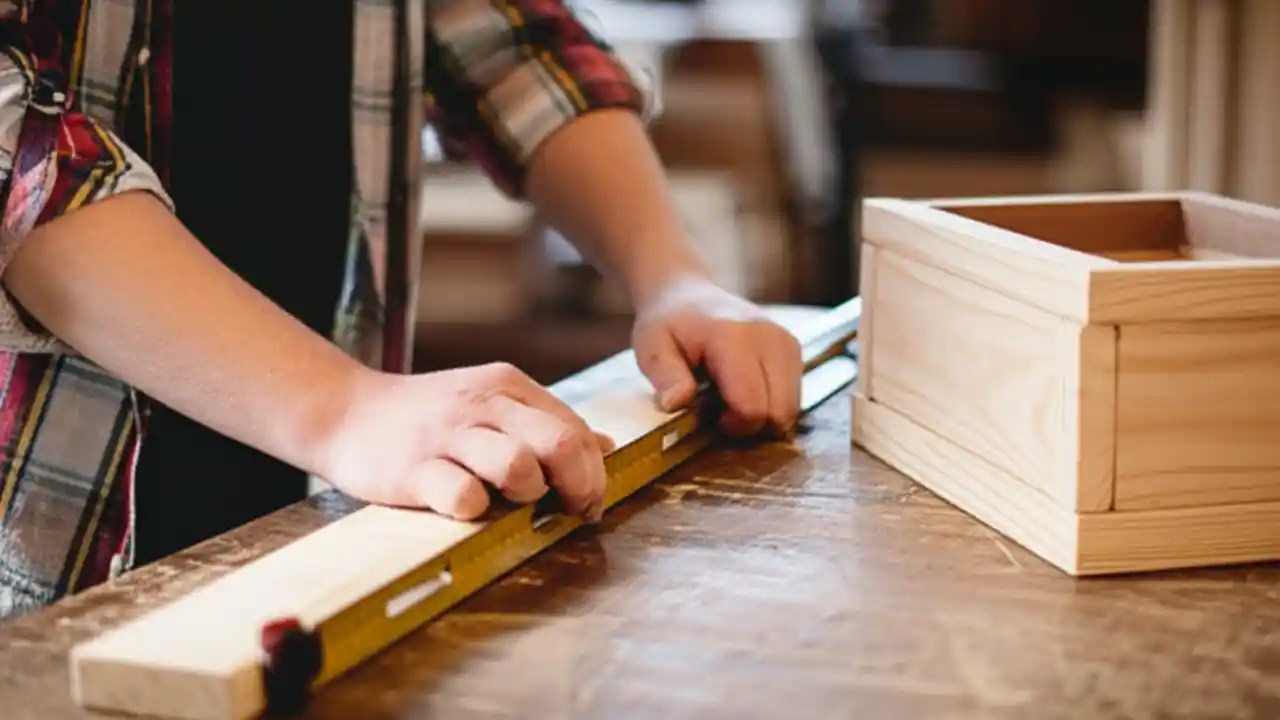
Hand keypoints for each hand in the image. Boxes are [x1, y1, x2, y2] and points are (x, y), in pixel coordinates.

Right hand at [318, 363, 612, 521]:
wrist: (345, 412)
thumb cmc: (427, 418)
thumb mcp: (489, 405)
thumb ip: (545, 423)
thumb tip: (606, 447)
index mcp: (507, 386)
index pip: (575, 429)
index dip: (594, 473)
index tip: (588, 502)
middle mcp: (482, 404)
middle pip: (561, 444)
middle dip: (579, 486)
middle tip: (572, 511)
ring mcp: (447, 435)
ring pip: (518, 466)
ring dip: (528, 494)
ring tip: (511, 501)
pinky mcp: (414, 469)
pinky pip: (463, 496)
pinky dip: (474, 510)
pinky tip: (465, 508)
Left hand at [632, 277, 802, 436]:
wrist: (686, 292)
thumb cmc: (667, 324)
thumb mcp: (652, 348)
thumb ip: (666, 376)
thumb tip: (675, 403)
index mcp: (733, 338)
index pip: (752, 406)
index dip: (733, 426)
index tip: (711, 418)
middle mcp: (769, 337)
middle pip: (780, 412)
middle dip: (752, 426)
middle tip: (721, 413)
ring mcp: (785, 341)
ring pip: (792, 408)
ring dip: (764, 416)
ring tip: (732, 399)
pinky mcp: (792, 347)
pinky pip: (794, 395)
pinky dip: (772, 403)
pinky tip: (746, 389)